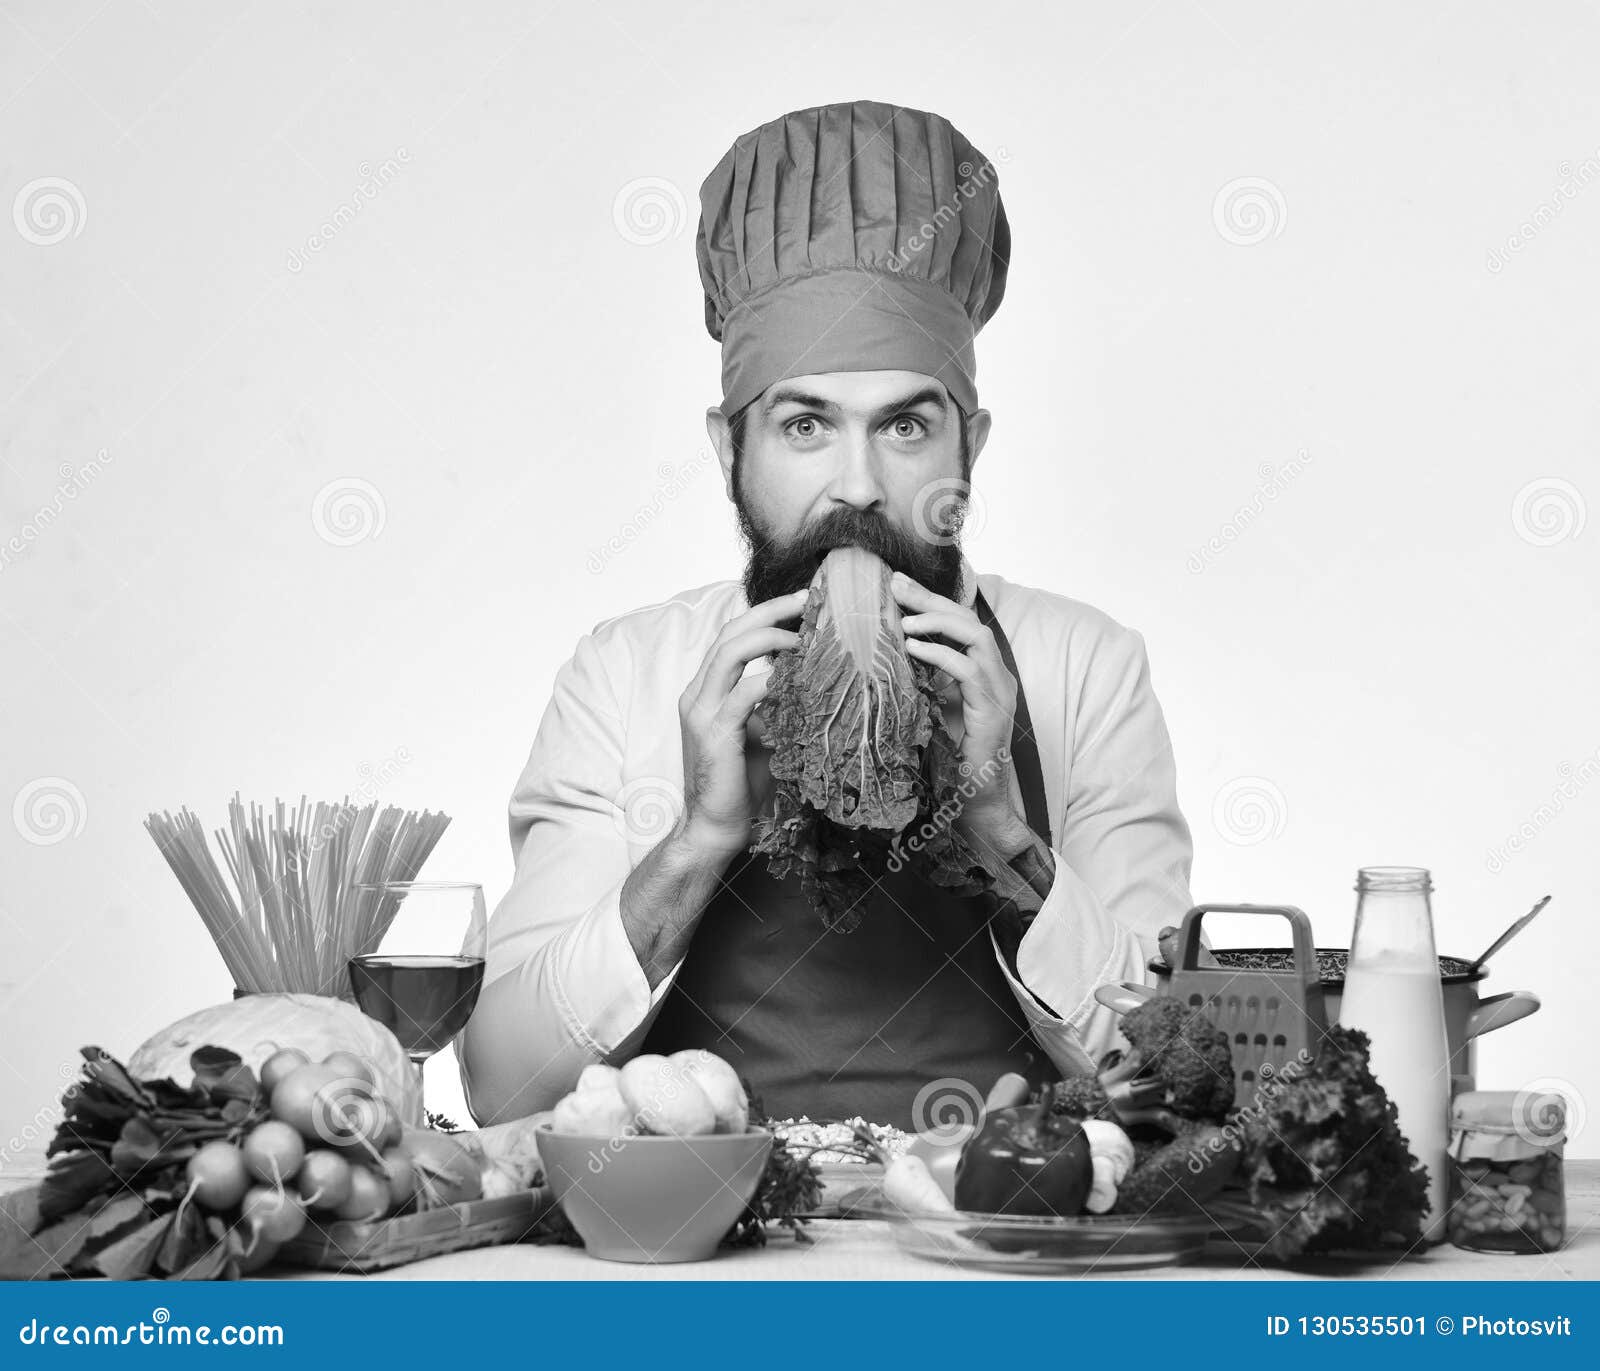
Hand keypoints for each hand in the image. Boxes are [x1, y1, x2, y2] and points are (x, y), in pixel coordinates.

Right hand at [676, 588, 807, 859]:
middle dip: (771, 611)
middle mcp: (698, 692)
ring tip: (804, 636)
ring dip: (771, 637)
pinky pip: (743, 693)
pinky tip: (796, 676)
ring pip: (731, 652)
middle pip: (731, 632)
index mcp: (707, 689)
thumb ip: (777, 702)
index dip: (766, 614)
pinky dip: (770, 678)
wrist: (716, 827)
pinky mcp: (713, 732)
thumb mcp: (764, 732)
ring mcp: (702, 710)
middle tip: (809, 600)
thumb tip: (815, 677)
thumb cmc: (744, 784)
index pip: (733, 635)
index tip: (803, 602)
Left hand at [890, 571, 1028, 853]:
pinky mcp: (993, 713)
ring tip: (904, 619)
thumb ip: (918, 683)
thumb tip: (883, 655)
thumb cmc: (949, 764)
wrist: (975, 806)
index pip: (959, 623)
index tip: (896, 585)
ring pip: (975, 636)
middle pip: (968, 620)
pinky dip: (942, 655)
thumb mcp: (927, 711)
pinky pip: (970, 671)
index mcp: (980, 673)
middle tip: (896, 585)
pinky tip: (914, 648)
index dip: (929, 602)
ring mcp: (998, 692)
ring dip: (938, 621)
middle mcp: (995, 676)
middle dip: (931, 599)